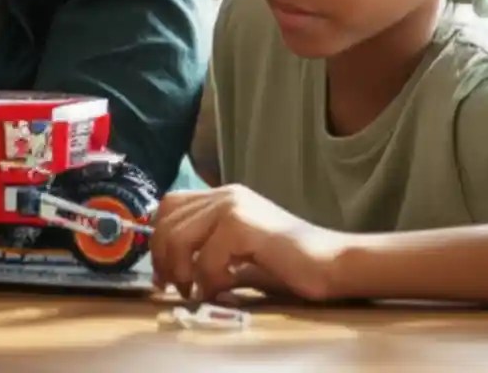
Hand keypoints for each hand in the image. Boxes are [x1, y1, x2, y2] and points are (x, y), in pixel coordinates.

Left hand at [149, 184, 347, 300]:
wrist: (329, 263)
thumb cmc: (287, 265)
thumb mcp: (237, 256)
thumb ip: (205, 253)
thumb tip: (170, 271)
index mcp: (223, 197)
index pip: (169, 206)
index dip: (157, 240)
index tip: (163, 275)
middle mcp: (225, 194)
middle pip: (167, 221)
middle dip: (163, 260)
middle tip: (178, 288)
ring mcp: (233, 205)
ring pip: (178, 238)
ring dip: (183, 272)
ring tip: (199, 291)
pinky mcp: (241, 225)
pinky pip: (205, 258)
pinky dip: (210, 281)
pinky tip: (226, 289)